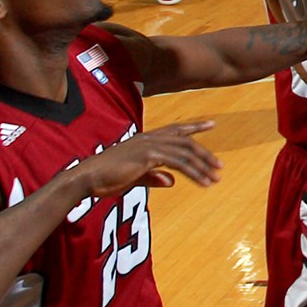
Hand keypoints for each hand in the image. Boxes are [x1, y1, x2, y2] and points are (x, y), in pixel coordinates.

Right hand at [71, 121, 222, 194]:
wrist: (87, 178)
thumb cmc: (106, 179)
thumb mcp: (134, 177)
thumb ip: (152, 177)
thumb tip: (170, 181)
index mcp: (145, 139)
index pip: (175, 130)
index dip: (194, 127)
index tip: (211, 124)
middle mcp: (149, 138)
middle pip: (185, 142)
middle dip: (204, 154)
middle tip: (219, 166)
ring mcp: (149, 146)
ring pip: (185, 153)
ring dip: (202, 166)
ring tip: (215, 178)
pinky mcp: (148, 157)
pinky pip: (178, 164)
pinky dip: (193, 173)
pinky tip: (202, 182)